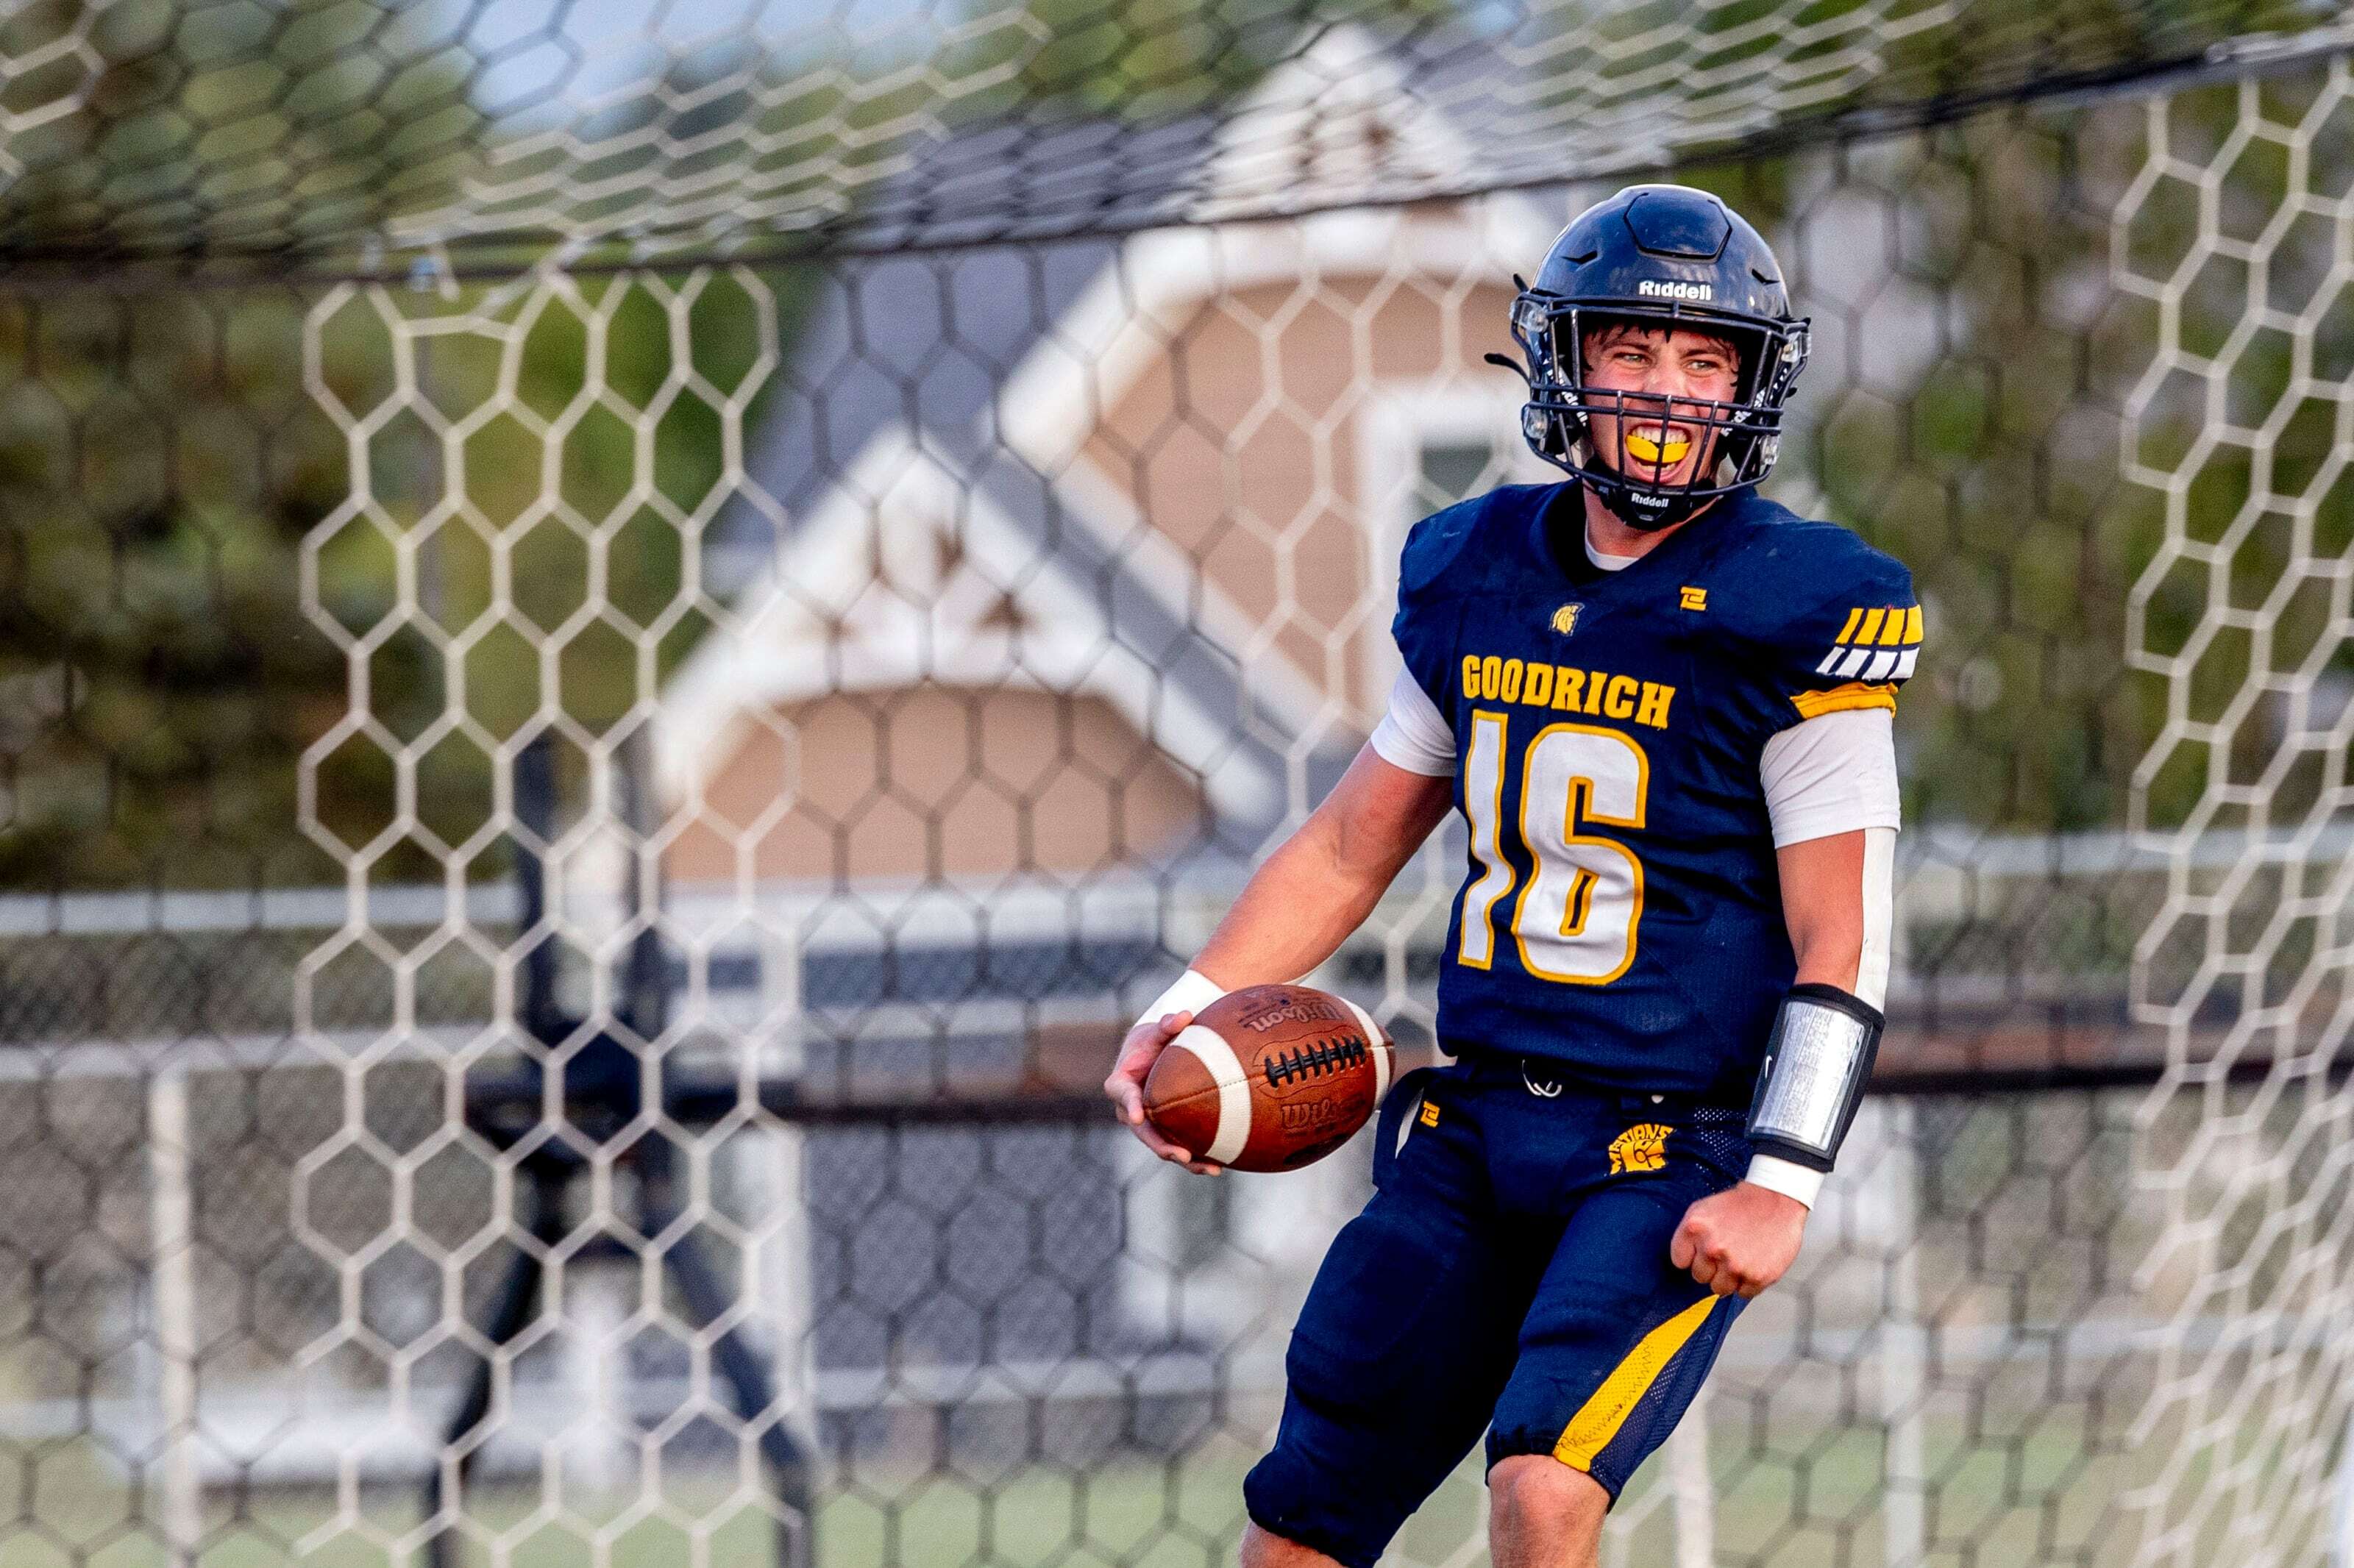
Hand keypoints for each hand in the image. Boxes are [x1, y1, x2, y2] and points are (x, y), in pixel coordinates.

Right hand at [1103, 1013, 1224, 1175]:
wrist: (1152, 1055)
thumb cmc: (1152, 1040)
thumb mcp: (1156, 1030)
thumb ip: (1168, 1024)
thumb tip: (1185, 1015)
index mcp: (1121, 1085)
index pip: (1123, 1095)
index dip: (1130, 1105)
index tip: (1138, 1115)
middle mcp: (1131, 1110)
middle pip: (1144, 1132)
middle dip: (1161, 1146)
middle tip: (1182, 1155)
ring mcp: (1148, 1123)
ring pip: (1162, 1146)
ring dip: (1185, 1160)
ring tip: (1211, 1169)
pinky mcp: (1164, 1130)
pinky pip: (1179, 1145)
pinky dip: (1197, 1157)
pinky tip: (1220, 1166)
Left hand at [1670, 1181, 1806, 1297]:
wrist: (1776, 1199)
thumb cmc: (1741, 1204)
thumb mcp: (1703, 1209)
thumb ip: (1689, 1236)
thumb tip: (1685, 1262)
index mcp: (1694, 1228)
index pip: (1680, 1261)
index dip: (1692, 1258)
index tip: (1702, 1253)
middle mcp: (1712, 1248)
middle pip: (1700, 1277)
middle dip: (1712, 1268)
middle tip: (1727, 1253)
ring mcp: (1735, 1264)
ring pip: (1720, 1288)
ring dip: (1730, 1278)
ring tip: (1741, 1258)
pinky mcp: (1757, 1277)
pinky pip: (1743, 1293)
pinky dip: (1749, 1283)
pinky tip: (1754, 1264)